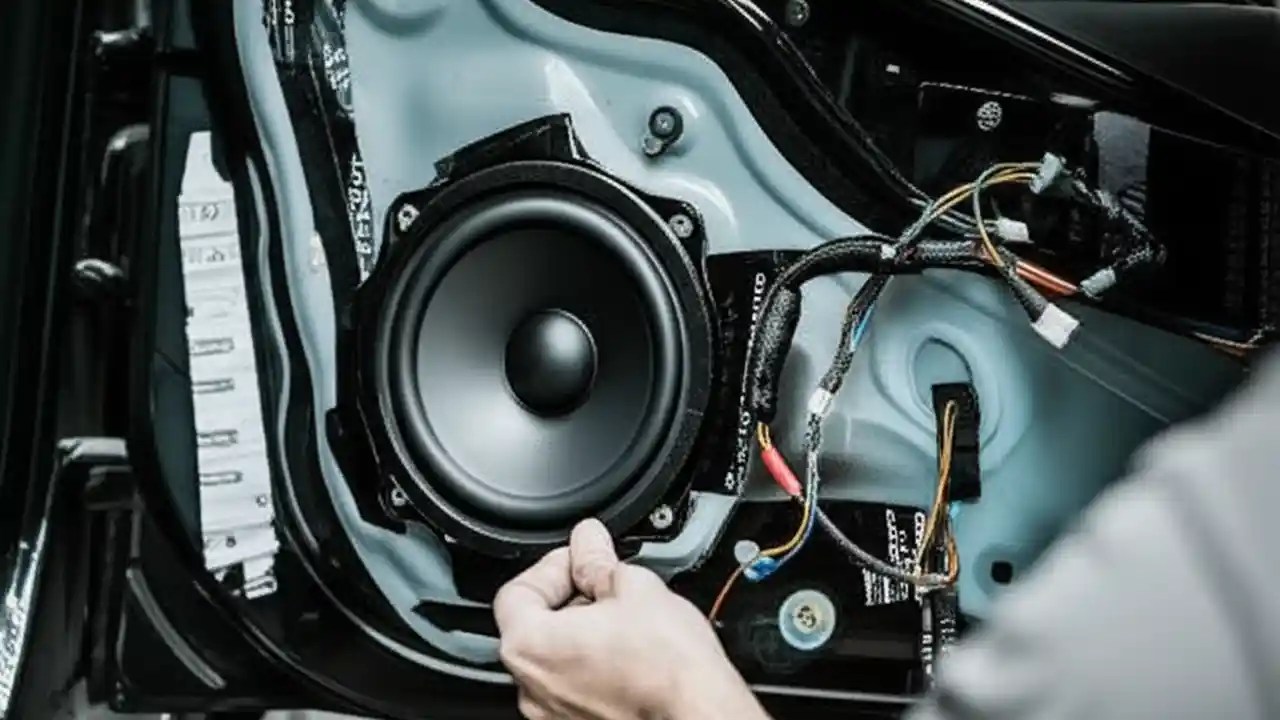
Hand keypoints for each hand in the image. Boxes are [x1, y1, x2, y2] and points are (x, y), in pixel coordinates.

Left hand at [493, 519, 768, 719]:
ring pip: (559, 660)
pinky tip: (633, 657)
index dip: (555, 567)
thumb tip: (588, 542)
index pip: (518, 591)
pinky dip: (597, 669)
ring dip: (586, 635)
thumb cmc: (669, 669)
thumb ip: (596, 560)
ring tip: (630, 624)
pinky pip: (577, 689)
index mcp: (529, 646)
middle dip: (574, 600)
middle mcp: (532, 688)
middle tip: (611, 587)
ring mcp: (554, 715)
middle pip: (537, 627)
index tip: (584, 560)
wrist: (700, 716)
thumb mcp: (634, 588)